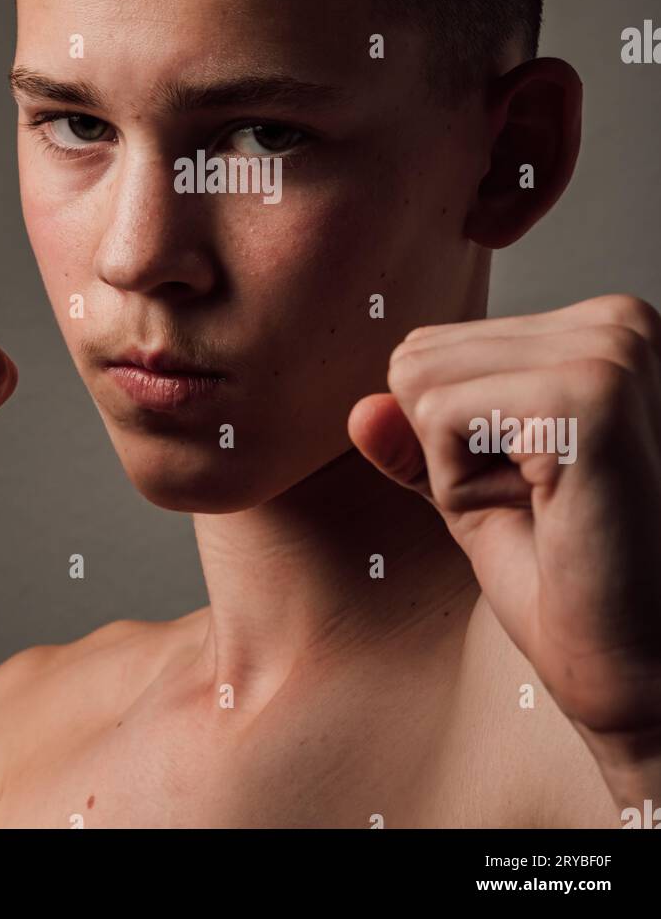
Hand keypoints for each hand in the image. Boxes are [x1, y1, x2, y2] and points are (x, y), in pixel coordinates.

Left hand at [348, 294, 660, 799]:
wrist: (638, 670)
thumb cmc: (572, 583)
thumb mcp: (474, 490)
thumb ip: (416, 438)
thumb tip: (359, 410)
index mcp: (602, 327)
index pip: (435, 346)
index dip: (455, 438)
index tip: (539, 487)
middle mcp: (616, 323)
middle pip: (420, 355)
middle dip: (450, 449)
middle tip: (544, 504)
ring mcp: (607, 352)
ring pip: (420, 381)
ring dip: (457, 470)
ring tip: (548, 507)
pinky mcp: (586, 395)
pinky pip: (436, 416)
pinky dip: (463, 486)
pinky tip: (547, 513)